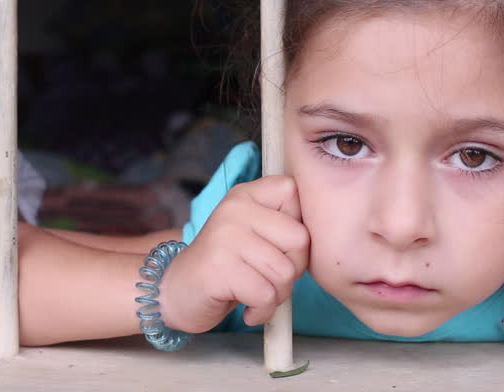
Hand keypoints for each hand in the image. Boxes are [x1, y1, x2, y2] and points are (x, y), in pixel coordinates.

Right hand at [159, 176, 309, 332]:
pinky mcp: (219, 267)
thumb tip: (327, 231)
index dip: (298, 228)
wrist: (176, 291)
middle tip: (268, 278)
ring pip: (284, 272)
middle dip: (292, 269)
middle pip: (299, 239)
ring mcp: (225, 236)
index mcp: (247, 195)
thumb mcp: (252, 233)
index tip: (278, 246)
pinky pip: (265, 294)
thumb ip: (282, 225)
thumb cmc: (226, 266)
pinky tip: (247, 309)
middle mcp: (235, 209)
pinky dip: (262, 310)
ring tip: (255, 293)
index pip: (295, 193)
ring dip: (276, 295)